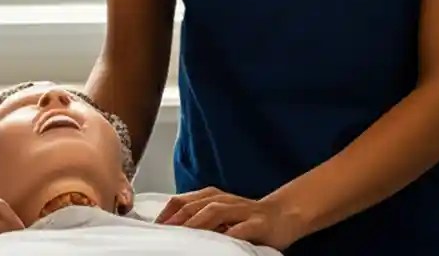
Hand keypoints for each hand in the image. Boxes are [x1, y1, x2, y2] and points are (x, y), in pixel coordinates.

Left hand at [155, 186, 300, 250]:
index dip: (167, 213)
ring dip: (198, 222)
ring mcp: (243, 210)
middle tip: (163, 233)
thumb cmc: (248, 218)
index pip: (183, 200)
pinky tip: (221, 241)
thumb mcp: (222, 214)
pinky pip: (242, 228)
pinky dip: (230, 233)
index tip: (154, 228)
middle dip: (178, 219)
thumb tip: (172, 230)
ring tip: (184, 235)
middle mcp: (226, 200)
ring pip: (215, 211)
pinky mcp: (259, 223)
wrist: (284, 214)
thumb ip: (201, 218)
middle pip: (196, 205)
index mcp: (213, 197)